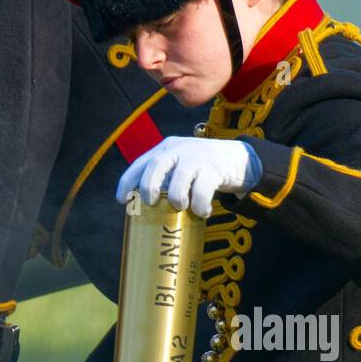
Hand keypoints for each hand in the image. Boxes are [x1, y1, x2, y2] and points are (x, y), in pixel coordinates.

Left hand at [116, 136, 262, 218]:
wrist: (238, 158)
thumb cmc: (203, 169)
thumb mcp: (181, 166)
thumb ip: (167, 178)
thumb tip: (147, 212)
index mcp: (166, 149)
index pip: (141, 163)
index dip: (127, 181)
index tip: (122, 200)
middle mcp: (179, 149)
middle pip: (156, 166)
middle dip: (149, 187)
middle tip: (151, 203)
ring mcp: (197, 157)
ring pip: (180, 178)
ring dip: (177, 197)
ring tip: (182, 207)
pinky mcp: (214, 168)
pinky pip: (202, 190)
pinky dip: (200, 206)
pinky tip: (203, 212)